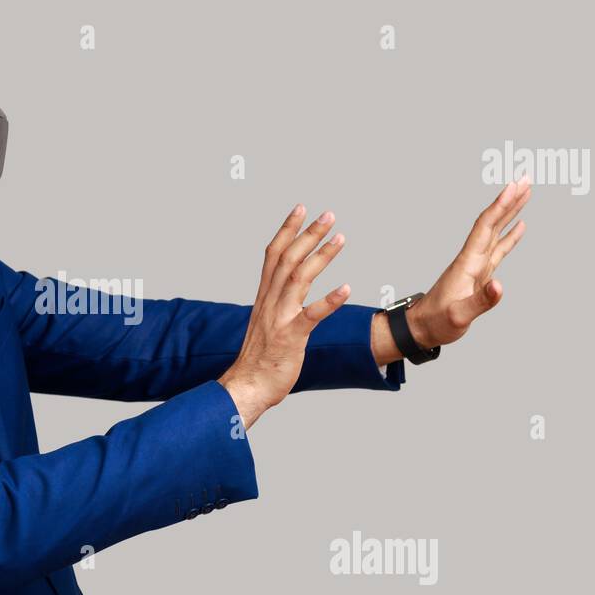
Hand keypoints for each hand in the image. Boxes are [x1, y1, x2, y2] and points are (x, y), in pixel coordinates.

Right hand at [219, 205, 350, 428]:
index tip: (301, 208)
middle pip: (288, 259)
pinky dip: (329, 300)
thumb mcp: (265, 322)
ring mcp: (280, 318)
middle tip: (329, 215)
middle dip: (308, 234)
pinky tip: (347, 288)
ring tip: (341, 238)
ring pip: (299, 279)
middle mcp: (270, 302)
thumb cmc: (259, 357)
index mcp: (264, 296)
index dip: (287, 229)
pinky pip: (312, 315)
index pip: (273, 254)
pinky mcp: (291, 337)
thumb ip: (275, 302)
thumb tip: (285, 288)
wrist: (247, 385)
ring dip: (321, 256)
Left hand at [406, 176, 530, 348]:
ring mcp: (476, 265)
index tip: (514, 186)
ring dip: (511, 212)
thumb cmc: (437, 322)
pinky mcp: (479, 273)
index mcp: (467, 263)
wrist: (421, 327)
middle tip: (526, 178)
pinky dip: (510, 236)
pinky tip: (520, 226)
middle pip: (492, 222)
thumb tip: (500, 285)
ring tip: (526, 192)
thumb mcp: (458, 316)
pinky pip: (498, 248)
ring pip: (496, 231)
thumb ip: (480, 301)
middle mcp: (471, 259)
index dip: (500, 206)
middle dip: (509, 200)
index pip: (485, 227)